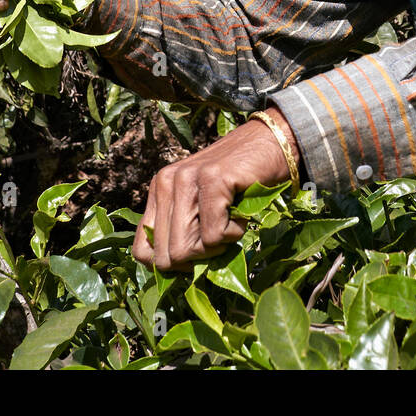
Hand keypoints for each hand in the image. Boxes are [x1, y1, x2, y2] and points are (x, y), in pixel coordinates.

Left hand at [132, 109, 297, 271]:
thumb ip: (182, 229)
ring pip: (186, 250)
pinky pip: (214, 236)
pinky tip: (240, 212)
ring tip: (230, 220)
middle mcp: (166, 182)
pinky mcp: (213, 179)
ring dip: (216, 247)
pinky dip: (234, 234)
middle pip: (166, 257)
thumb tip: (174, 272)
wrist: (274, 142)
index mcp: (159, 190)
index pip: (142, 251)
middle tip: (220, 234)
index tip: (196, 253)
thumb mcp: (201, 205)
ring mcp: (187, 178)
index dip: (170, 264)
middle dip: (198, 258)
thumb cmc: (241, 182)